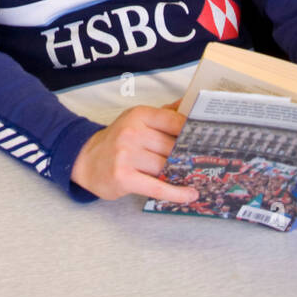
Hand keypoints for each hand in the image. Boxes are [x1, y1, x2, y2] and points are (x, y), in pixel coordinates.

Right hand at [70, 104, 198, 202]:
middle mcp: (132, 132)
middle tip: (207, 163)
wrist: (85, 160)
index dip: (194, 131)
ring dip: (183, 175)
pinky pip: (157, 186)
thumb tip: (189, 103)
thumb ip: (164, 114)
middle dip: (189, 156)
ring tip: (198, 178)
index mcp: (139, 115)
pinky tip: (190, 194)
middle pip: (173, 146)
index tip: (211, 139)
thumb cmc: (117, 141)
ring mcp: (127, 155)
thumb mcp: (137, 120)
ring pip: (166, 166)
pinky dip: (176, 193)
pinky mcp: (124, 177)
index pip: (175, 121)